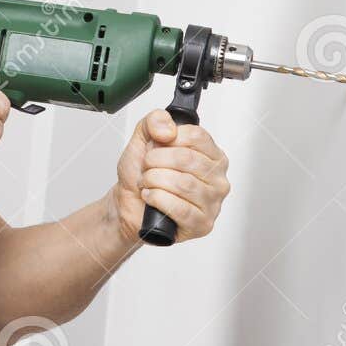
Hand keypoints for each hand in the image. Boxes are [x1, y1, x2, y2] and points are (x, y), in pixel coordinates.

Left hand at [108, 107, 230, 245]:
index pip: (197, 136)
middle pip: (188, 159)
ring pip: (183, 184)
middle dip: (156, 161)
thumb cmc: (141, 173)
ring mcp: (213, 203)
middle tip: (147, 167)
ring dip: (154, 180)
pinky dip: (157, 199)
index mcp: (211, 155)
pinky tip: (151, 197)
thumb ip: (154, 121)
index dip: (170, 138)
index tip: (157, 144)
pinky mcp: (202, 224)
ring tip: (148, 182)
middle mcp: (217, 178)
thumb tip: (169, 128)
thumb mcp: (143, 139)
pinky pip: (180, 209)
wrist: (128, 203)